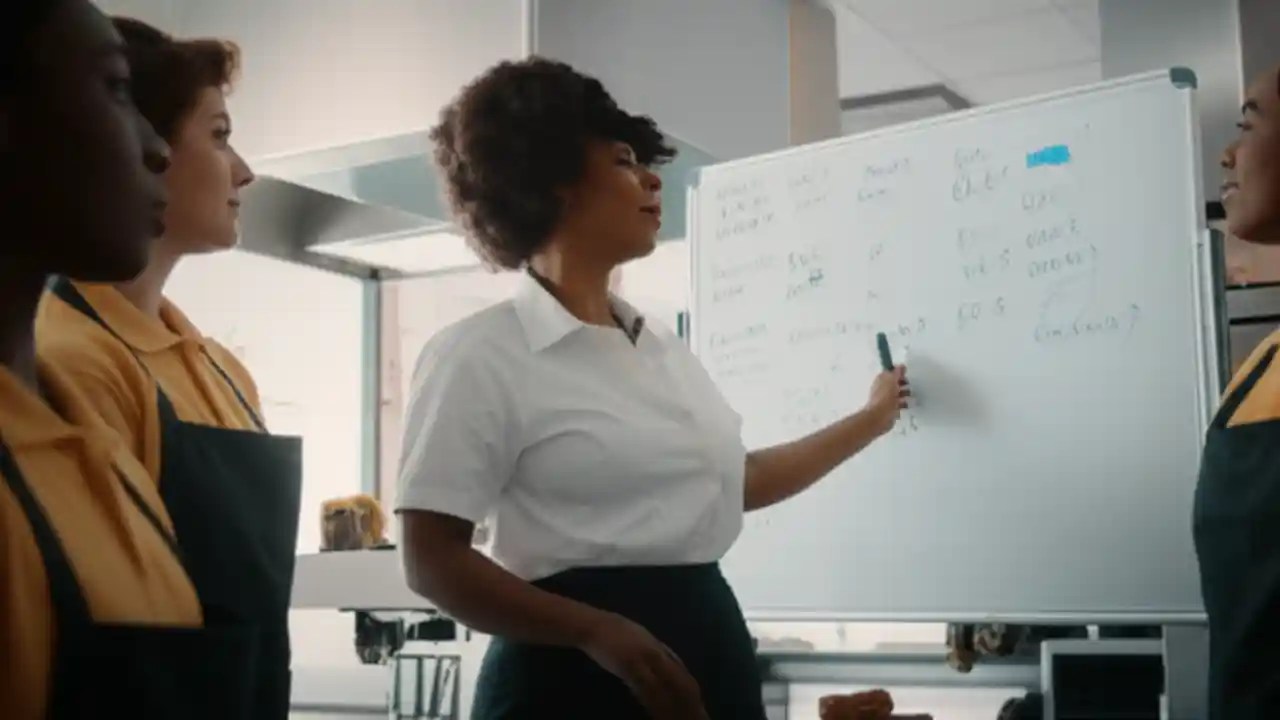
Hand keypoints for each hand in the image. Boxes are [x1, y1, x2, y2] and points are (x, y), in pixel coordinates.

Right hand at [580, 612, 708, 718]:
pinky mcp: (629, 666)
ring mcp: (644, 659)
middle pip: (680, 684)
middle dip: (689, 705)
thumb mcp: (644, 639)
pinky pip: (645, 689)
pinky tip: (658, 715)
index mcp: (662, 650)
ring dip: (673, 709)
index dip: (693, 695)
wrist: (595, 626)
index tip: (699, 710)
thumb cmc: (618, 633)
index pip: (684, 675)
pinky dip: (654, 704)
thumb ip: (660, 653)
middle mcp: (657, 654)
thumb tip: (674, 668)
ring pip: (665, 689)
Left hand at [863, 365, 908, 435]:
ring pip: (897, 394)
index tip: (906, 373)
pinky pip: (898, 404)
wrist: (879, 417)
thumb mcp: (892, 380)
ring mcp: (886, 399)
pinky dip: (903, 404)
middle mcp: (882, 388)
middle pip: (894, 383)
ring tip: (911, 394)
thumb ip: (897, 373)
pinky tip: (908, 404)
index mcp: (881, 379)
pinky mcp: (890, 409)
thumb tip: (901, 365)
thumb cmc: (885, 397)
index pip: (890, 372)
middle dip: (903, 383)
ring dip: (904, 393)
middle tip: (910, 384)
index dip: (898, 372)